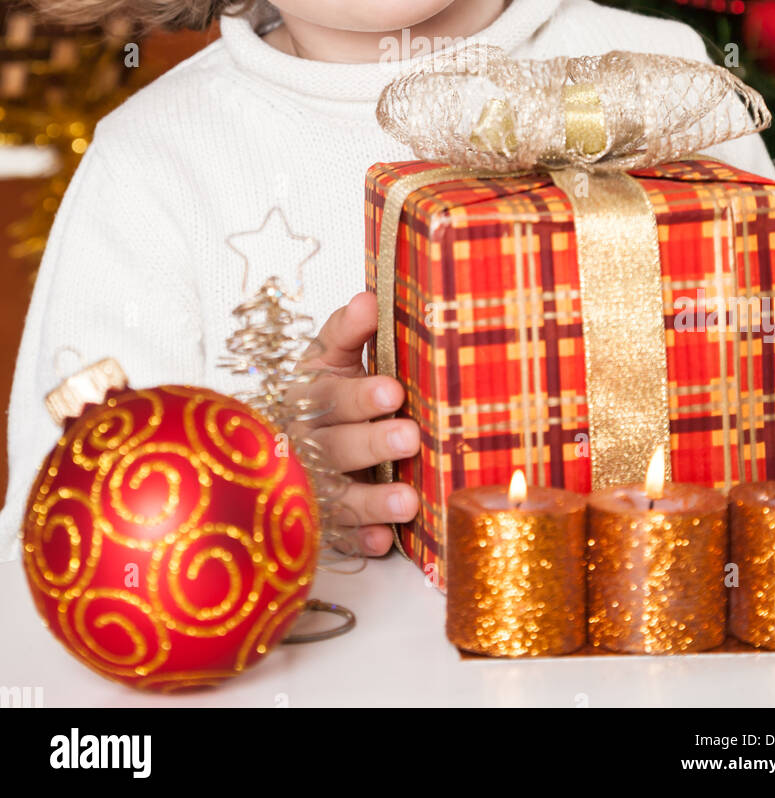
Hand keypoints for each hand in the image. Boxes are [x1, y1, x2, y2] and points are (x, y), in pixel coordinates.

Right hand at [297, 291, 419, 554]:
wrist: (298, 435)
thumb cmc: (328, 388)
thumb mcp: (334, 353)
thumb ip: (351, 330)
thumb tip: (370, 298)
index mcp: (306, 394)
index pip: (329, 394)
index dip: (359, 395)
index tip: (393, 390)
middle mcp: (304, 443)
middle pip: (334, 446)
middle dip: (373, 443)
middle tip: (410, 436)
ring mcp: (313, 486)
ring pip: (337, 495)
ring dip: (371, 500)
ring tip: (409, 500)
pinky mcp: (324, 522)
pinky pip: (340, 537)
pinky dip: (360, 540)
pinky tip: (383, 542)